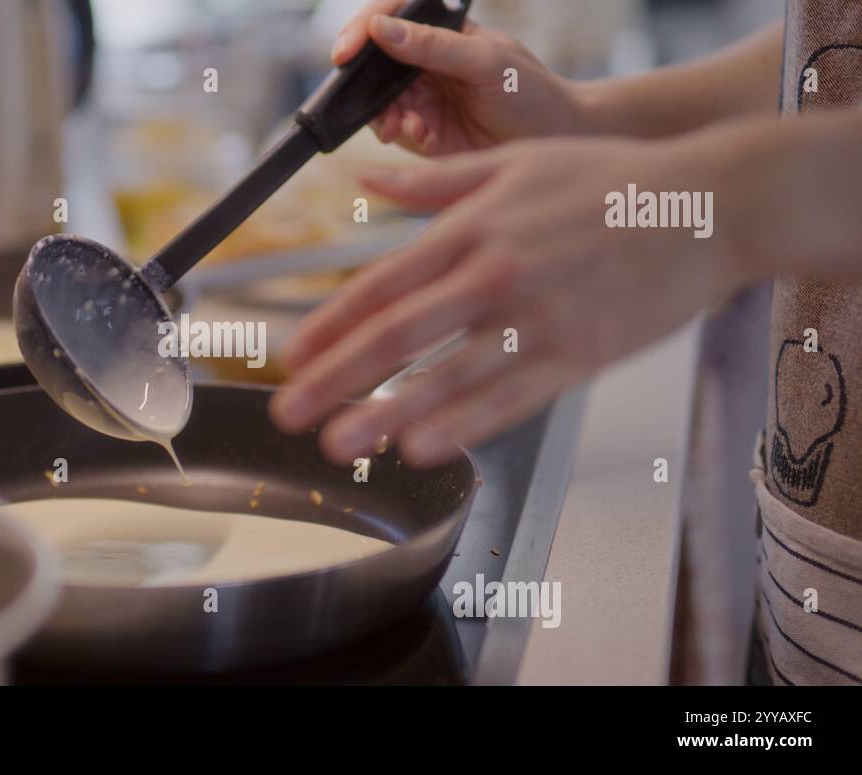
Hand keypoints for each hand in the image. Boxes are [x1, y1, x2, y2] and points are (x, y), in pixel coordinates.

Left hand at [269, 131, 766, 465]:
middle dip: (335, 379)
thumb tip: (368, 179)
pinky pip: (511, 398)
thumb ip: (435, 181)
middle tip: (289, 412)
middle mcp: (495, 273)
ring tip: (338, 443)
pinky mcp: (580, 355)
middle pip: (397, 334)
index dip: (329, 325)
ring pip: (447, 376)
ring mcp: (538, 319)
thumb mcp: (515, 162)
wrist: (710, 205)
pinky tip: (422, 447)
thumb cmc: (611, 183)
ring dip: (384, 413)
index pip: (381, 284)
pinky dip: (464, 425)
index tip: (292, 356)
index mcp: (472, 228)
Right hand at [331, 0, 589, 154]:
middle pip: (375, 63)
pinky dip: (402, 134)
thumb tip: (380, 29)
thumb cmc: (531, 93)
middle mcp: (426, 63)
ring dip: (386, 115)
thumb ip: (433, 46)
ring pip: (380, 100)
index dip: (363, 30)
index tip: (347, 50)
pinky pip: (395, 130)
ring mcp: (423, 98)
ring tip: (407, 128)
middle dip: (368, 85)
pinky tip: (424, 137)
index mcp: (442, 33)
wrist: (552, 142)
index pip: (391, 17)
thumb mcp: (485, 62)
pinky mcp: (423, 133)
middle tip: (378, 104)